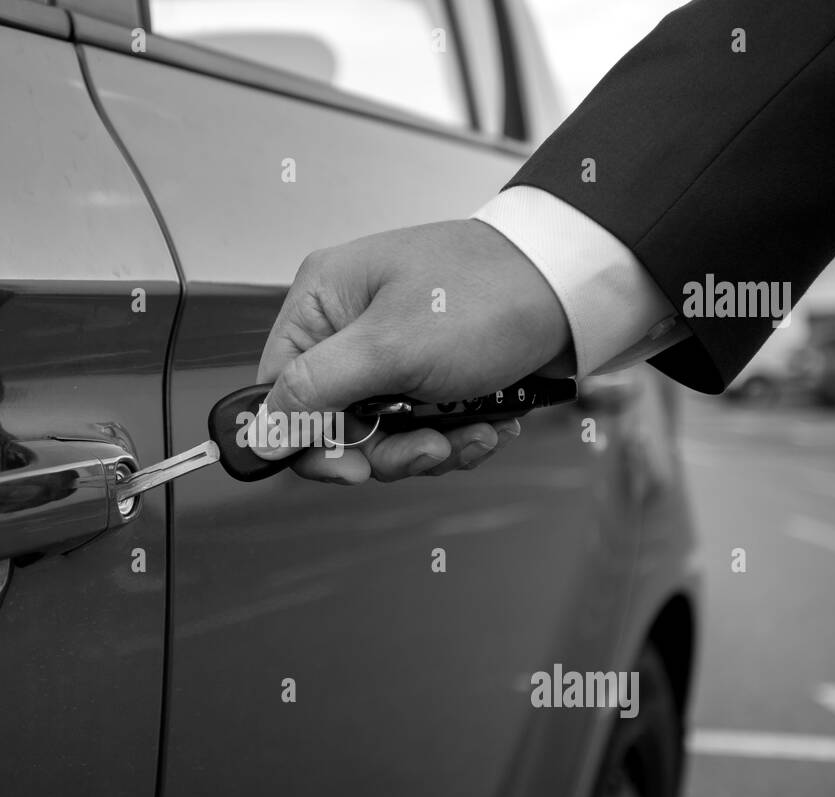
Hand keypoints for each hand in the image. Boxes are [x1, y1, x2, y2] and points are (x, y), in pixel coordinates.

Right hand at [255, 219, 574, 483]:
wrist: (574, 290)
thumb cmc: (487, 295)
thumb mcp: (389, 349)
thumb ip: (314, 392)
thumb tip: (260, 433)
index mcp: (323, 301)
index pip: (278, 389)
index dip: (309, 439)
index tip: (351, 468)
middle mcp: (350, 326)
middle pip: (334, 422)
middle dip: (387, 448)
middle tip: (426, 449)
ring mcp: (393, 351)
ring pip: (382, 434)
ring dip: (429, 448)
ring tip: (471, 433)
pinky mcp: (432, 373)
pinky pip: (421, 427)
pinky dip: (455, 437)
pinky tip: (489, 424)